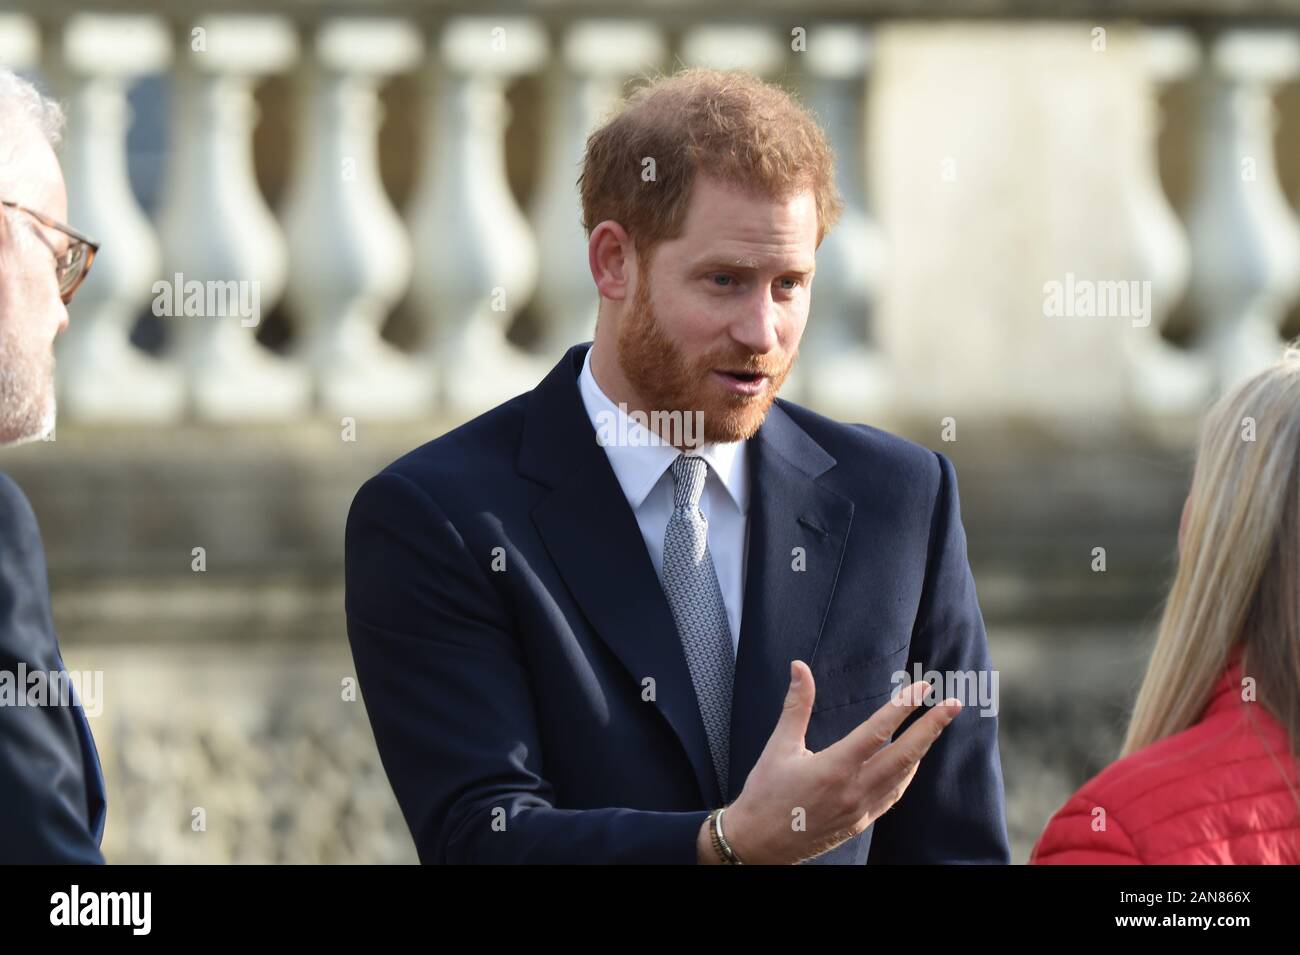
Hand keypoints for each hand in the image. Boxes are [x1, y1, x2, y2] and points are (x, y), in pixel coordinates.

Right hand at [718, 660, 960, 863]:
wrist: (758, 844)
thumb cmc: (764, 793)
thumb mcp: (778, 746)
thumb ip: (796, 705)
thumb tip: (799, 667)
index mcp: (834, 768)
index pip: (878, 731)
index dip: (903, 708)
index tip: (923, 688)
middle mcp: (853, 790)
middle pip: (905, 755)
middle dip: (932, 727)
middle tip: (953, 705)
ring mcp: (860, 810)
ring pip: (903, 776)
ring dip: (922, 749)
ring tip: (936, 726)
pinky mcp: (860, 822)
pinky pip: (892, 795)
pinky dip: (906, 775)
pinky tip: (910, 762)